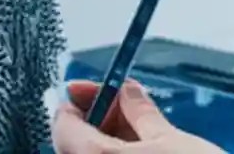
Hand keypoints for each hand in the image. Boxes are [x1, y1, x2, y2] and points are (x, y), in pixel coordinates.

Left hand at [51, 79, 224, 153]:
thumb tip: (127, 91)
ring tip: (138, 127)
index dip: (78, 100)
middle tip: (123, 102)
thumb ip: (141, 112)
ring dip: (108, 139)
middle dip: (97, 118)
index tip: (91, 86)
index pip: (63, 124)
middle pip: (74, 144)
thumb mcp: (170, 140)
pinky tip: (141, 151)